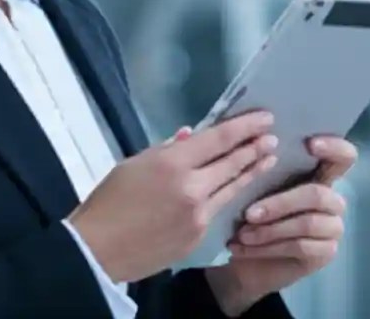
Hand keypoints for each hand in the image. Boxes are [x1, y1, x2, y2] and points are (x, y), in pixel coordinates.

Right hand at [68, 111, 280, 283]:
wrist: (97, 251)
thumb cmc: (108, 201)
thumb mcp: (134, 164)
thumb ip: (168, 150)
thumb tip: (192, 137)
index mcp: (172, 164)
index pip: (219, 139)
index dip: (245, 127)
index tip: (264, 117)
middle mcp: (192, 188)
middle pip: (232, 163)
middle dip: (254, 148)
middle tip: (272, 137)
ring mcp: (199, 216)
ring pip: (232, 188)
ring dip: (251, 171)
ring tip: (268, 159)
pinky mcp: (199, 238)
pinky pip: (219, 210)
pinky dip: (230, 195)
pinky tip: (238, 188)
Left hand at [204, 135, 357, 315]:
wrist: (244, 262)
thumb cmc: (249, 217)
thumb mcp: (252, 190)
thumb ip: (261, 166)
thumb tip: (254, 138)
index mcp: (318, 176)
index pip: (344, 157)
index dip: (334, 147)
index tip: (310, 143)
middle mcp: (332, 200)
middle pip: (317, 194)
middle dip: (280, 203)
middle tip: (248, 213)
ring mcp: (333, 227)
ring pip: (307, 223)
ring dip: (269, 229)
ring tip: (242, 234)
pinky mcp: (326, 252)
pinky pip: (300, 246)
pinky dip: (267, 247)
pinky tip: (242, 248)